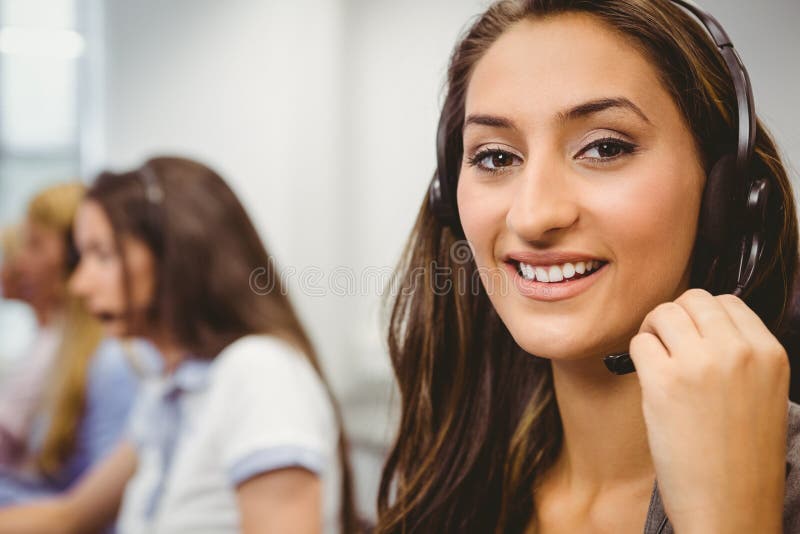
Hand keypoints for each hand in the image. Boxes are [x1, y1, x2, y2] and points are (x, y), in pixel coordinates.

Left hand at [629, 288, 788, 533]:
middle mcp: (738, 350)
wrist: (731, 507)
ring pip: (662, 313)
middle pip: (692, 300)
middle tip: (665, 344)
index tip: (689, 337)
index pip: (726, 302)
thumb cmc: (742, 459)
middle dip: (673, 317)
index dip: (700, 316)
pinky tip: (647, 379)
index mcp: (769, 353)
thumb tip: (696, 326)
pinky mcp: (664, 382)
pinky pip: (639, 343)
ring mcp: (700, 363)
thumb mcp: (763, 394)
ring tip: (655, 362)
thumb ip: (739, 355)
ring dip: (652, 332)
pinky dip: (636, 356)